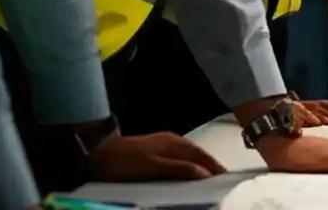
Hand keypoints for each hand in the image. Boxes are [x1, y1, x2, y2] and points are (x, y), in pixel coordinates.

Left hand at [89, 132, 226, 181]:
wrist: (98, 154)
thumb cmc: (126, 161)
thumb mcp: (154, 167)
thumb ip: (179, 169)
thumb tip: (205, 174)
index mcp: (176, 144)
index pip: (203, 156)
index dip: (216, 167)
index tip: (229, 179)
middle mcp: (173, 142)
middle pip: (198, 156)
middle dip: (211, 168)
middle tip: (222, 184)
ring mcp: (163, 146)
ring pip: (188, 158)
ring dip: (199, 169)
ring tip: (208, 183)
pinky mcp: (155, 153)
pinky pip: (178, 161)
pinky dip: (187, 169)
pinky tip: (186, 179)